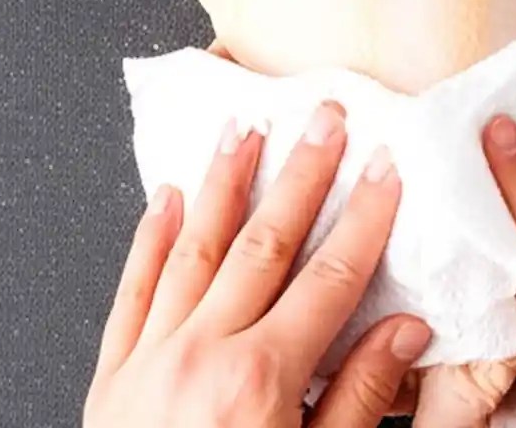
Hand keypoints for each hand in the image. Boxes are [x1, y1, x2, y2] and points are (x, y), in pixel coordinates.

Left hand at [85, 102, 431, 426]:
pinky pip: (130, 291)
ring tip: (244, 129)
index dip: (365, 219)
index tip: (387, 169)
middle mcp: (201, 354)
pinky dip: (147, 240)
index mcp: (261, 381)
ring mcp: (149, 360)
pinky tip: (163, 196)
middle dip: (301, 174)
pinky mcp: (111, 377)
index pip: (329, 278)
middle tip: (323, 117)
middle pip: (263, 244)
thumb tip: (404, 329)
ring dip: (222, 183)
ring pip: (191, 248)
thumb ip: (360, 400)